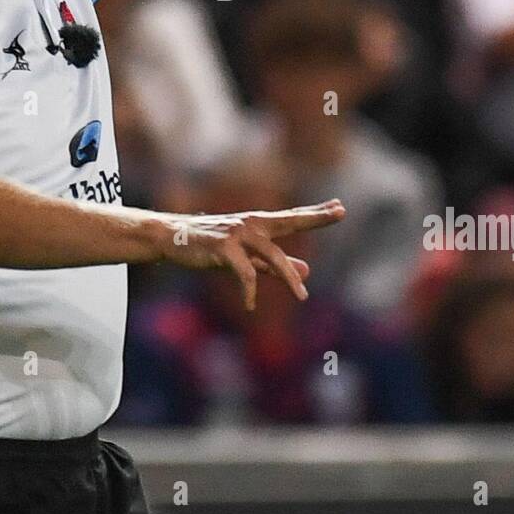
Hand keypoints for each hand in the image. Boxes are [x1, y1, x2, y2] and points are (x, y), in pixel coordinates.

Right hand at [159, 201, 344, 310]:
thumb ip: (277, 264)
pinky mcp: (223, 247)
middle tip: (341, 212)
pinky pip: (244, 272)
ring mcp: (238, 233)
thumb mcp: (248, 256)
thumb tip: (308, 271)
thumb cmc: (211, 245)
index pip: (293, 217)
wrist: (172, 238)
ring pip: (272, 255)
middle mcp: (252, 224)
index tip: (340, 207)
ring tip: (302, 297)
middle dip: (315, 217)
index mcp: (259, 224)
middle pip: (290, 221)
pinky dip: (249, 291)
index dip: (316, 213)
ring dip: (288, 277)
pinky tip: (251, 305)